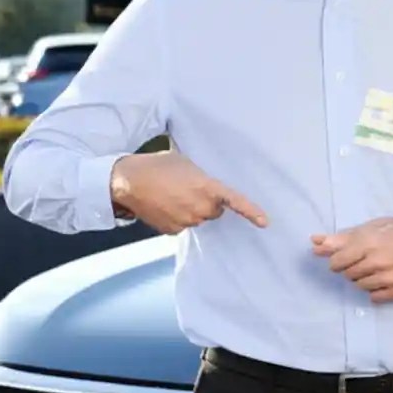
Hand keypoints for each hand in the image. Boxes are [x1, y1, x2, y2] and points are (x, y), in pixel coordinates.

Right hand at [111, 151, 267, 234]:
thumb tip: (207, 181)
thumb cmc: (157, 165)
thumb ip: (201, 176)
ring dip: (190, 209)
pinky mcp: (172, 231)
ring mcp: (186, 221)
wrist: (128, 181)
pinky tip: (164, 204)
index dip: (250, 211)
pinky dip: (176, 217)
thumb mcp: (185, 161)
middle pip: (214, 211)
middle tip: (189, 188)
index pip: (234, 200)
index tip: (264, 222)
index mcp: (206, 187)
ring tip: (171, 194)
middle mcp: (199, 208)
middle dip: (207, 202)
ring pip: (197, 218)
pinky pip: (182, 225)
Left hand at [310, 218, 392, 302]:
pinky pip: (374, 298)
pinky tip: (384, 279)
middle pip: (347, 274)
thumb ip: (345, 236)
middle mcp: (377, 262)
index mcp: (369, 242)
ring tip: (377, 267)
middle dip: (350, 267)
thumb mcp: (378, 226)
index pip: (336, 260)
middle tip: (366, 258)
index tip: (345, 255)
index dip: (337, 258)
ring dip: (362, 278)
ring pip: (359, 286)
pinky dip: (375, 290)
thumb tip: (315, 242)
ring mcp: (388, 279)